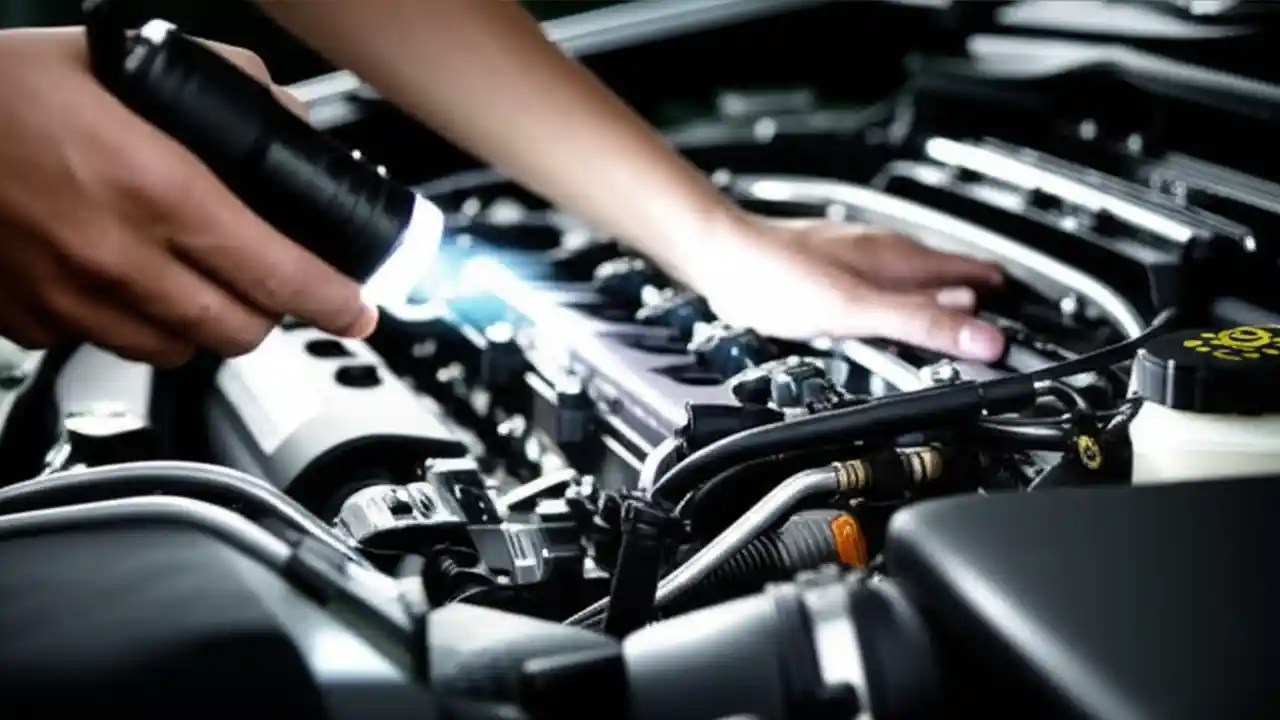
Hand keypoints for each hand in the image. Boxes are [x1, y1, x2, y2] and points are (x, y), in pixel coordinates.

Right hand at [0, 28, 376, 366]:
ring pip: (180, 352)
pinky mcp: (33, 324)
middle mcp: (116, 256)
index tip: (360, 311)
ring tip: (207, 285)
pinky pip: (112, 348)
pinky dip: (142, 329)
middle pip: (239, 329)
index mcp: (154, 187)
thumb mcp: (124, 61)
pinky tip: (136, 285)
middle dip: (275, 314)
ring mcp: (70, 299)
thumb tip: (289, 127)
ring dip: (209, 327)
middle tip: (282, 290)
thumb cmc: (2, 91)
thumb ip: (225, 88)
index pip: (276, 271)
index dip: (333, 301)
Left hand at [686, 214, 1007, 360]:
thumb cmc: (776, 277)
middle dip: (973, 296)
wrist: (720, 258)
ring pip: (912, 277)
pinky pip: (879, 283)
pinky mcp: (829, 268)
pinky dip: (897, 300)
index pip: (971, 272)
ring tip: (952, 313)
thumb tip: (981, 339)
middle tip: (995, 314)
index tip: (1022, 312)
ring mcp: (854, 257)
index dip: (999, 293)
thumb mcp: (857, 310)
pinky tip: (883, 311)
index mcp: (897, 258)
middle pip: (944, 274)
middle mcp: (881, 251)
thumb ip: (919, 323)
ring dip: (936, 296)